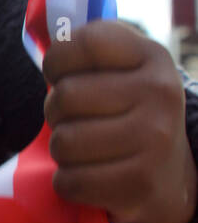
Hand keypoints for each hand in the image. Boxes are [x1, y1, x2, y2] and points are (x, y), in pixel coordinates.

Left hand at [42, 19, 197, 222]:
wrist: (172, 175)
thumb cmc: (131, 114)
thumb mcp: (126, 71)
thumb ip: (91, 52)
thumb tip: (50, 39)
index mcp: (153, 57)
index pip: (85, 42)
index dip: (57, 59)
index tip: (59, 75)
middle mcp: (159, 93)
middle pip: (65, 95)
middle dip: (55, 112)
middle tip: (72, 121)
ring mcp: (154, 140)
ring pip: (64, 142)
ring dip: (61, 151)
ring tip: (82, 151)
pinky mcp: (141, 184)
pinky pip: (70, 182)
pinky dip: (68, 183)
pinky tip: (87, 176)